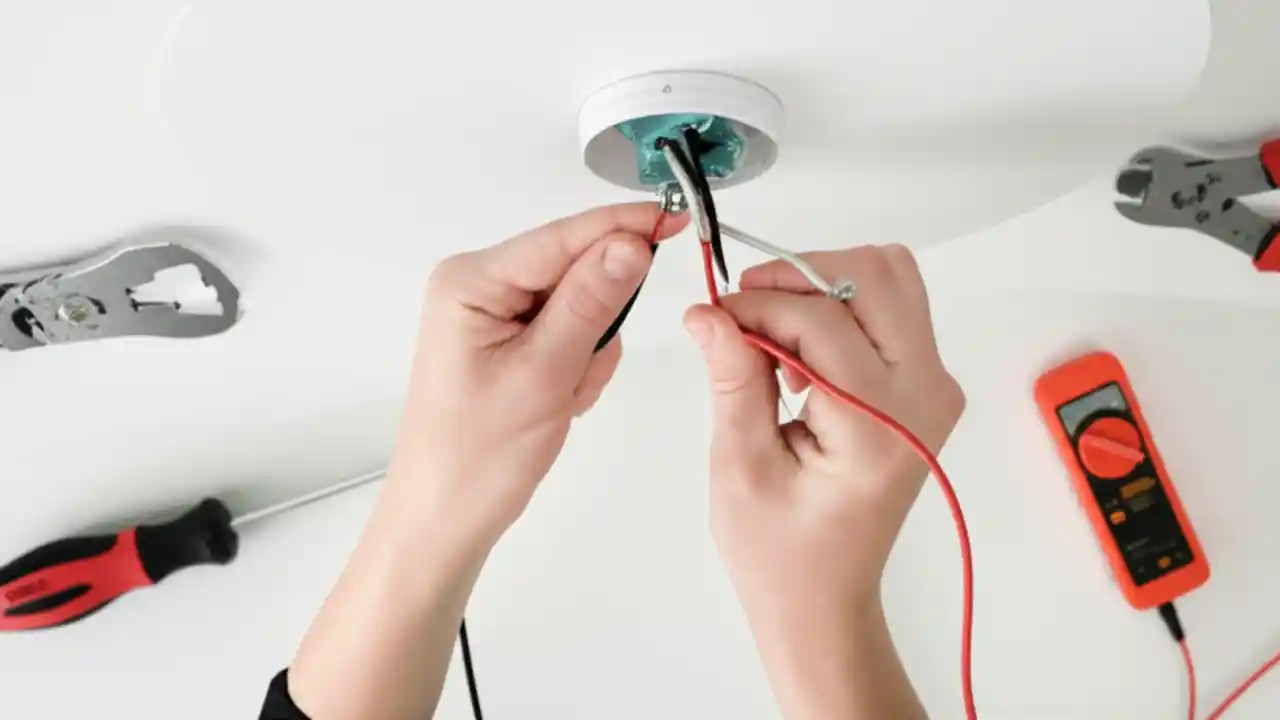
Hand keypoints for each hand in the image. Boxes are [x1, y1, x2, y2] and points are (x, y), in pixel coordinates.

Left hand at [387, 203, 686, 538]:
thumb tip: (630, 243)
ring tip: (560, 397)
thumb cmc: (476, 456)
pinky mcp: (509, 340)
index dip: (621, 226)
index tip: (674, 218)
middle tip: (577, 373)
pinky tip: (556, 401)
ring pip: (580, 305)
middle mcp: (478, 287)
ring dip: (586, 353)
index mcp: (470, 282)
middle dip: (595, 322)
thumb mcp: (544, 374)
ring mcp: (493, 314)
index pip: (561, 236)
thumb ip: (590, 302)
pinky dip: (578, 367)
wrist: (447, 516)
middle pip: (573, 270)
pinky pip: (570, 333)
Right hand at [683, 245, 962, 718]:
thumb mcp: (741, 466)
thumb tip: (708, 311)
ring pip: (889, 278)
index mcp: (879, 424)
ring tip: (772, 332)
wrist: (824, 597)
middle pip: (875, 274)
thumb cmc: (781, 551)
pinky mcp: (926, 384)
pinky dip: (839, 306)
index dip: (757, 306)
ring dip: (822, 286)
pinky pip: (891, 308)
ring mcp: (934, 387)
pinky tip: (800, 353)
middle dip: (797, 278)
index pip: (822, 319)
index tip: (711, 316)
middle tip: (743, 312)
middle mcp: (925, 395)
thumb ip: (733, 379)